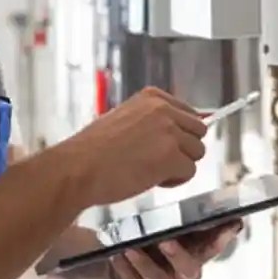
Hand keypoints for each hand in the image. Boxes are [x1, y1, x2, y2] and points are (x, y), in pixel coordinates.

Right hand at [55, 87, 207, 207]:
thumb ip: (151, 122)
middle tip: (159, 162)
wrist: (78, 168)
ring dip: (179, 165)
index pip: (189, 113)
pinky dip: (174, 180)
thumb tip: (177, 135)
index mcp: (152, 97)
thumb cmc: (94, 150)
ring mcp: (169, 132)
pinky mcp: (171, 157)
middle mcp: (164, 110)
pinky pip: (190, 171)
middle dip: (184, 149)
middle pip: (199, 131)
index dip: (179, 134)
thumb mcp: (124, 120)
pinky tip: (152, 180)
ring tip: (152, 171)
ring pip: (197, 152)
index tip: (163, 146)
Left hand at [106, 220, 242, 278]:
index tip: (229, 224)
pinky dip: (126, 271)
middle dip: (178, 255)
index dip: (223, 238)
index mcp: (196, 251)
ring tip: (129, 248)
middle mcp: (186, 273)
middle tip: (165, 240)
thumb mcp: (163, 224)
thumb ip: (179, 215)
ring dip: (144, 263)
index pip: (215, 244)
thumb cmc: (148, 237)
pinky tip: (117, 257)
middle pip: (190, 269)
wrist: (118, 259)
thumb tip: (188, 183)